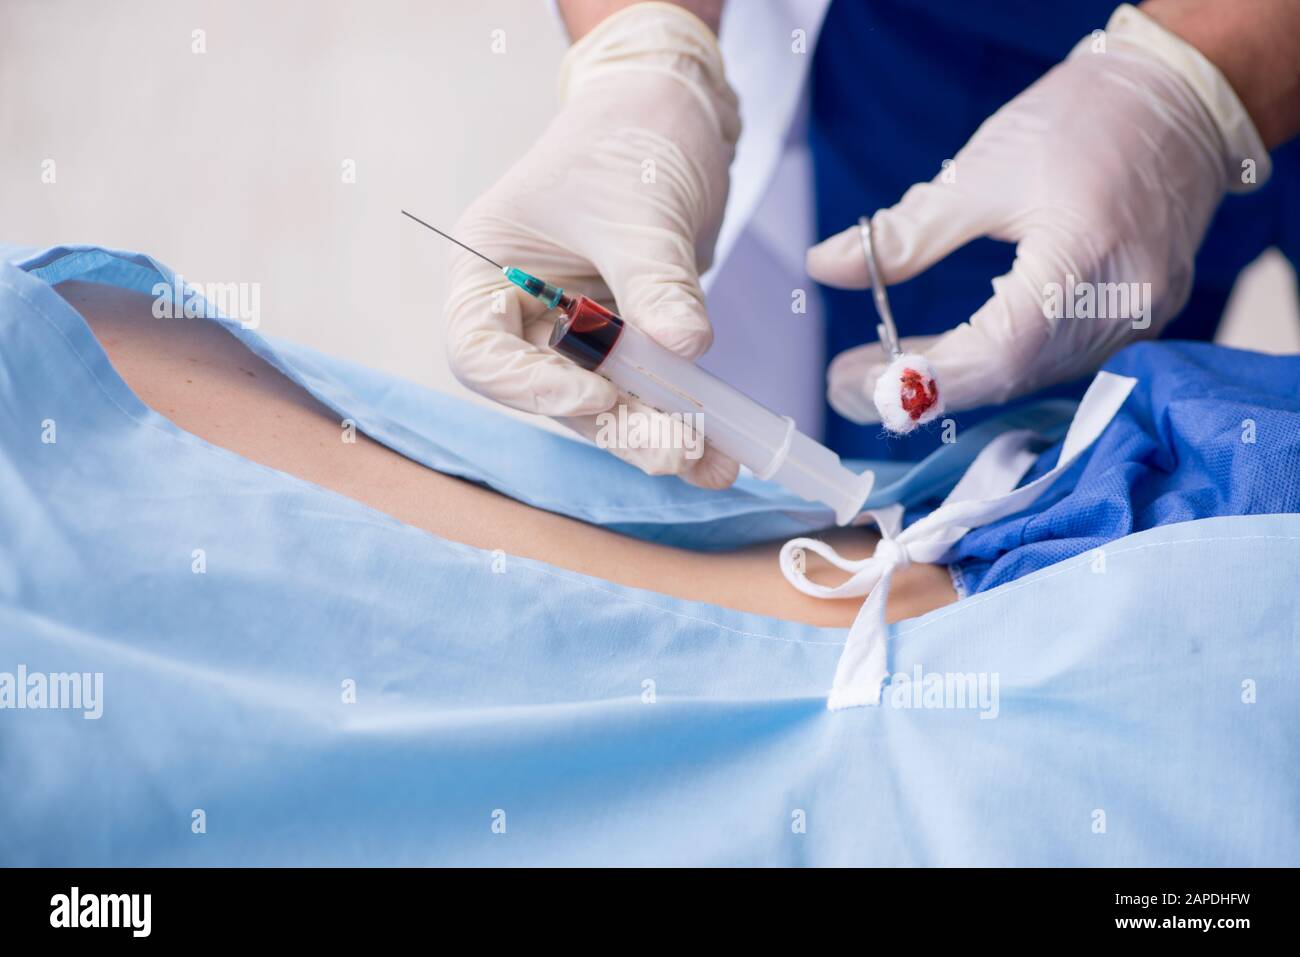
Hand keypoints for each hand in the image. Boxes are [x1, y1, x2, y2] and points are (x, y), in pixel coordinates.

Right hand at [443, 3, 739, 486]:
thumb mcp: (637, 209)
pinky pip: (649, 392)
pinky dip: (685, 418)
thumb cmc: (626, 138)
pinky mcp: (627, 341)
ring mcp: (576, 333)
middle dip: (618, 426)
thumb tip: (687, 347)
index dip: (531, 387)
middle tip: (677, 451)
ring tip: (715, 463)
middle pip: (554, 393)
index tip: (596, 397)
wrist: (671, 115)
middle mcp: (523, 313)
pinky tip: (724, 453)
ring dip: (658, 435)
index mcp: (487, 273)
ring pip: (607, 405)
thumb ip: (656, 281)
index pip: (481, 351)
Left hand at [807, 4, 1268, 424]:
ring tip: (881, 367)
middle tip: (848, 385)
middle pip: (1010, 376)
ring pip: (1030, 376)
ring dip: (954, 380)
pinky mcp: (1138, 315)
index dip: (920, 377)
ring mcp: (1139, 317)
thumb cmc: (1084, 118)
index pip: (997, 352)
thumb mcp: (978, 171)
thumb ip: (904, 234)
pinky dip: (994, 362)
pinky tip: (944, 353)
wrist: (1181, 96)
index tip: (850, 382)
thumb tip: (824, 266)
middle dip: (922, 388)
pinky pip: (1055, 360)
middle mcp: (1122, 306)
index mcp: (1085, 261)